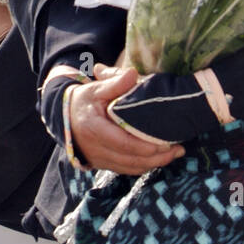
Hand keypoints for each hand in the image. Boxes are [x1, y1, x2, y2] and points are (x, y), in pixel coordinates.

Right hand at [66, 65, 184, 174]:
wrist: (65, 117)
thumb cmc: (83, 101)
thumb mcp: (96, 88)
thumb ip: (115, 82)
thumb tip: (133, 73)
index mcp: (94, 129)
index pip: (124, 143)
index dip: (146, 146)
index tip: (166, 142)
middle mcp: (96, 149)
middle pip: (131, 159)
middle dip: (157, 157)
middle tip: (178, 149)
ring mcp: (100, 159)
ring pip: (131, 168)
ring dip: (154, 163)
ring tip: (174, 154)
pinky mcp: (104, 165)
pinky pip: (127, 170)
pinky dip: (144, 166)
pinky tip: (158, 159)